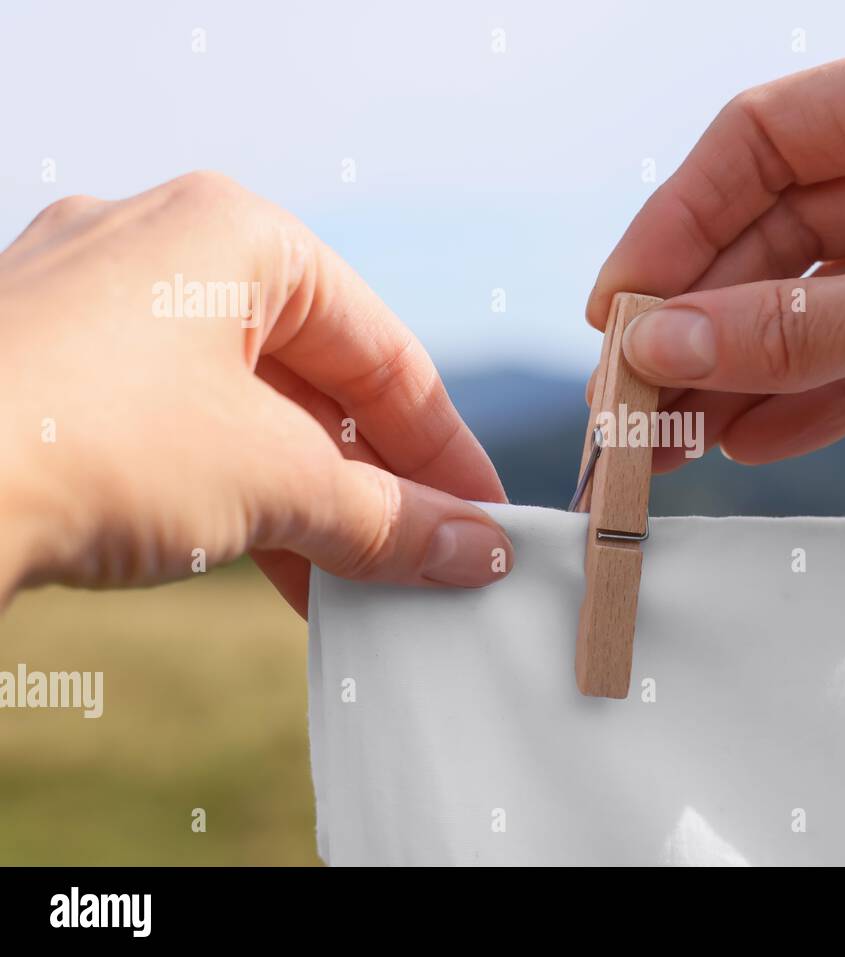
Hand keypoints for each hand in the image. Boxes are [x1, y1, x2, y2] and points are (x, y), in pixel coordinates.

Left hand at [0, 172, 511, 614]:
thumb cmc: (90, 439)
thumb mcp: (273, 480)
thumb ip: (389, 517)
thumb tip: (475, 551)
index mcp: (237, 233)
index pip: (383, 350)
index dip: (445, 446)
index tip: (485, 517)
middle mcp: (164, 251)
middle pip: (314, 384)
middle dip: (377, 485)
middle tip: (431, 560)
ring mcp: (94, 311)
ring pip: (244, 416)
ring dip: (311, 507)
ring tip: (363, 588)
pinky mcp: (47, 375)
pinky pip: (178, 435)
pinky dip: (237, 504)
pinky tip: (281, 577)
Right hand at [588, 28, 844, 536]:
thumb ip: (803, 325)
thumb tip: (664, 343)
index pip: (762, 139)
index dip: (675, 223)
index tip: (616, 307)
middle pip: (780, 227)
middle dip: (704, 315)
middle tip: (636, 396)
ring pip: (817, 298)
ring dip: (744, 367)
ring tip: (676, 437)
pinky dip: (809, 397)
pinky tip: (751, 440)